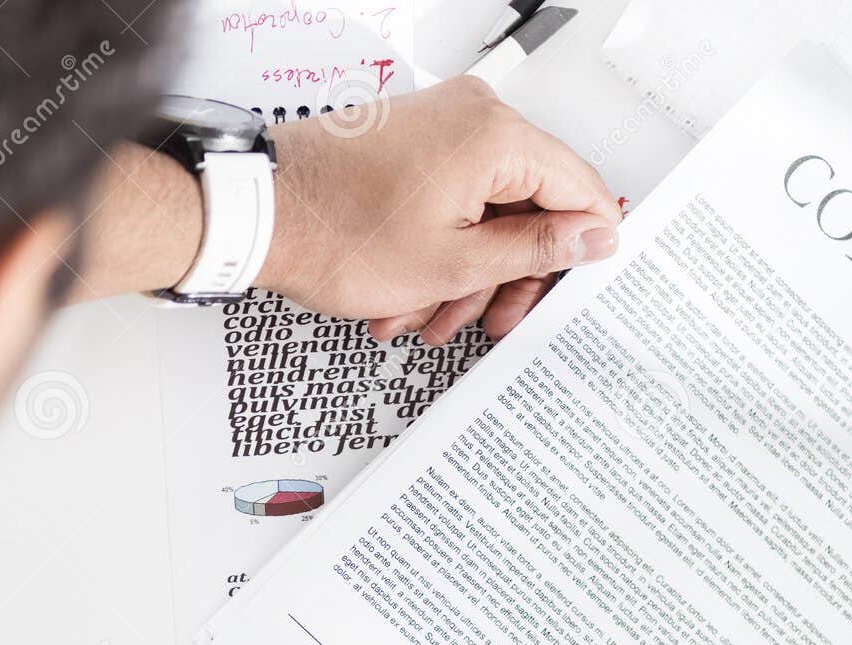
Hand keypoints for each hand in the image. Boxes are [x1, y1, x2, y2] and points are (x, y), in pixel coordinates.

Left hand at [256, 75, 621, 344]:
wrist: (259, 213)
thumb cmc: (335, 232)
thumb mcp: (455, 262)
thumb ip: (534, 248)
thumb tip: (591, 237)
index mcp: (495, 136)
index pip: (578, 185)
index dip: (584, 241)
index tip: (580, 279)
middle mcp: (472, 116)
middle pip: (529, 202)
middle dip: (507, 274)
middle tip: (497, 321)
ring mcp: (439, 124)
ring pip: (485, 210)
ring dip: (464, 274)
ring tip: (428, 318)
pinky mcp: (412, 140)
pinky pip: (450, 198)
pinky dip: (437, 249)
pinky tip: (409, 295)